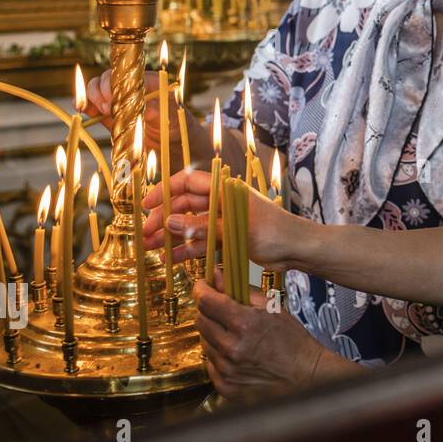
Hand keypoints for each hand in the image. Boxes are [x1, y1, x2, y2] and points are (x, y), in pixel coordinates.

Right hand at [85, 69, 191, 163]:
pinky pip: (92, 103)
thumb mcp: (172, 117)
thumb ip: (160, 111)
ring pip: (97, 87)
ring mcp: (118, 98)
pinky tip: (85, 110)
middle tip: (109, 109)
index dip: (117, 83)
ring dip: (94, 97)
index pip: (126, 73)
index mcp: (148, 80)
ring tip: (104, 112)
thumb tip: (148, 109)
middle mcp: (130, 86)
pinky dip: (86, 104)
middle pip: (108, 77)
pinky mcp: (109, 112)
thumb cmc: (177, 125)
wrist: (171, 142)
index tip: (115, 98)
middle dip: (104, 91)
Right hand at [143, 168, 300, 273]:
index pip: (188, 182)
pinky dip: (187, 249)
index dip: (165, 191)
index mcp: (225, 188)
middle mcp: (222, 201)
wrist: (296, 248)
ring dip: (172, 236)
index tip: (146, 205)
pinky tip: (171, 259)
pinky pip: (202, 241)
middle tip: (146, 235)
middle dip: (164, 219)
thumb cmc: (272, 231)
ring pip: (191, 225)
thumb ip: (200, 226)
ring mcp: (224, 220)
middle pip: (185, 205)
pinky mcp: (227, 237)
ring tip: (151, 249)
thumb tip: (168, 222)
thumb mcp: (233, 228)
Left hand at [194, 266, 338, 399]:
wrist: (307, 374)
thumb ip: (241, 291)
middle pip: (200, 321)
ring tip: (235, 336)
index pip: (206, 302)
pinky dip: (219, 356)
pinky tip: (236, 355)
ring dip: (215, 334)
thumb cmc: (293, 340)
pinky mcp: (226, 386)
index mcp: (245, 324)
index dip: (201, 290)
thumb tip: (218, 276)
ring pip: (204, 342)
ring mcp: (227, 370)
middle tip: (221, 309)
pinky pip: (210, 364)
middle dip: (208, 311)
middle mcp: (232, 348)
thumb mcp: (272, 308)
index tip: (202, 286)